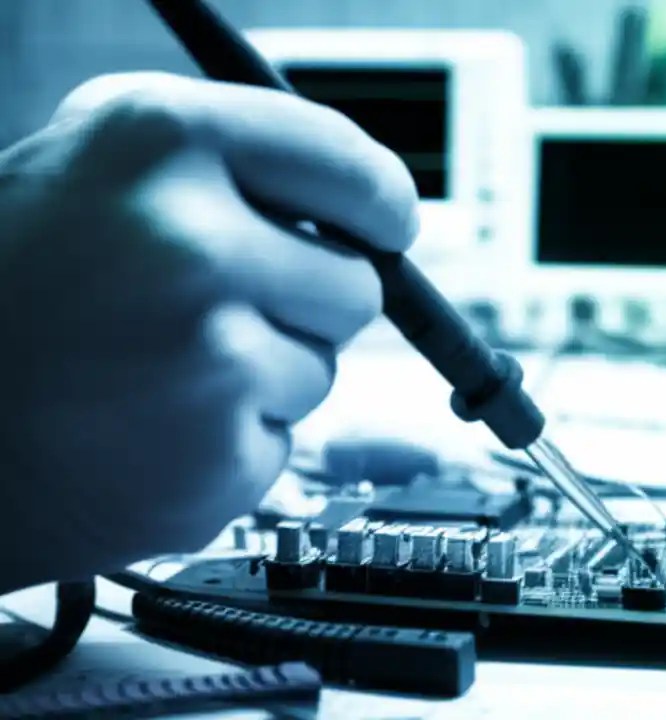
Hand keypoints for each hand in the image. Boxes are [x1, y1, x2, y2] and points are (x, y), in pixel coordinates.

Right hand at [0, 73, 417, 590]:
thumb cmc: (7, 295)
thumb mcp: (96, 168)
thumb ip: (227, 166)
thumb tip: (365, 201)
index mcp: (158, 141)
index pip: (350, 166)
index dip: (381, 202)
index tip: (387, 223)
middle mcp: (191, 243)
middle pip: (355, 283)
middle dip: (304, 302)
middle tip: (205, 311)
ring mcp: (208, 359)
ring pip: (323, 369)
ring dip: (260, 376)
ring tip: (153, 371)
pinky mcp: (216, 459)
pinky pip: (281, 439)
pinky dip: (231, 441)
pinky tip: (149, 427)